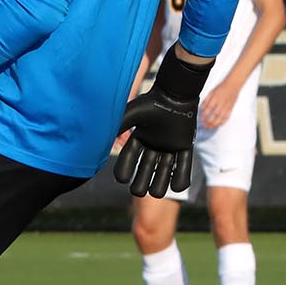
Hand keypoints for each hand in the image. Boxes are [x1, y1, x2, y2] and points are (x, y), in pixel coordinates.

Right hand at [110, 49, 211, 197]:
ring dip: (160, 183)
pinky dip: (180, 178)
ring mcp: (169, 145)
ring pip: (163, 172)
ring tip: (157, 191)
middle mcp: (153, 144)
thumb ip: (117, 129)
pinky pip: (184, 166)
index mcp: (138, 138)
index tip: (122, 179)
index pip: (128, 160)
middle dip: (141, 183)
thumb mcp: (131, 115)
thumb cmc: (152, 103)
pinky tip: (176, 187)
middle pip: (145, 171)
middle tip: (140, 190)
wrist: (175, 94)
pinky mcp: (184, 145)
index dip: (123, 172)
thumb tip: (101, 144)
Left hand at [200, 81, 240, 128]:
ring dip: (215, 124)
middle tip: (205, 125)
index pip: (209, 108)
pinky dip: (222, 122)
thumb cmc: (222, 88)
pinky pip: (227, 117)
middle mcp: (221, 102)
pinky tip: (218, 125)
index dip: (204, 115)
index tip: (201, 119)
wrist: (233, 85)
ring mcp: (227, 106)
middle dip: (209, 122)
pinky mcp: (231, 108)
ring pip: (221, 117)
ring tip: (210, 127)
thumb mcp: (211, 92)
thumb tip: (202, 108)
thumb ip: (206, 101)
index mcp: (215, 98)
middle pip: (215, 115)